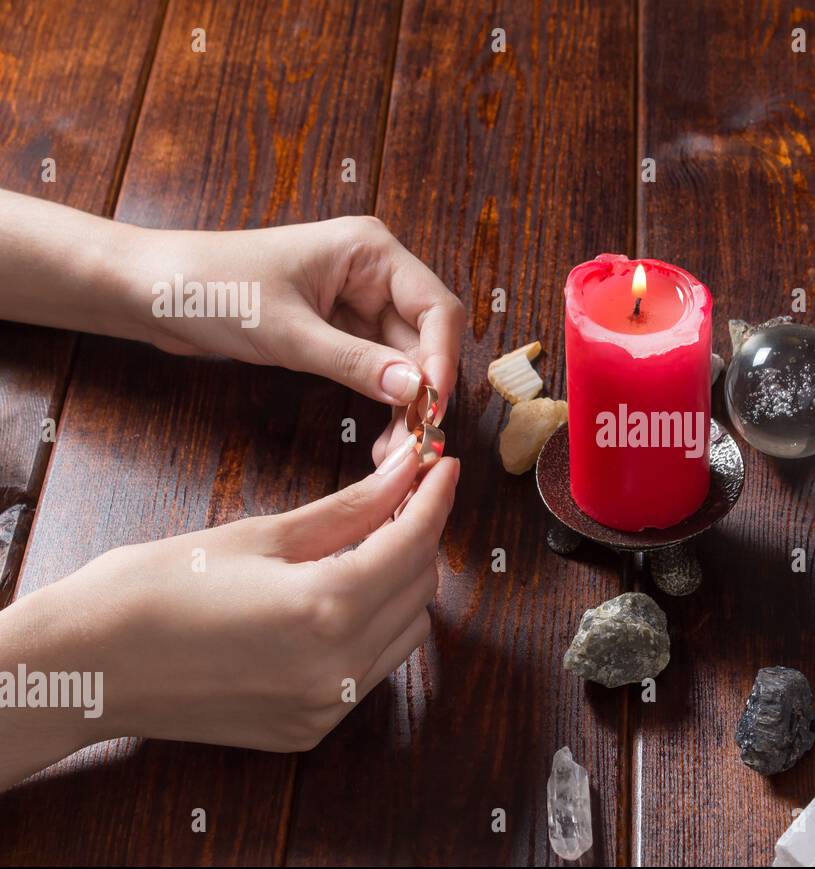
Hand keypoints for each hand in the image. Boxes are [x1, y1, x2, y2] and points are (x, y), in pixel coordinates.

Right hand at [2, 441, 457, 781]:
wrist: (87, 665)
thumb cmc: (156, 588)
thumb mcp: (261, 536)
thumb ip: (349, 510)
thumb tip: (407, 474)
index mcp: (326, 609)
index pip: (413, 543)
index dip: (434, 498)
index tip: (443, 466)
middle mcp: (339, 667)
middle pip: (419, 588)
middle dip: (417, 538)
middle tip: (400, 498)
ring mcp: (327, 707)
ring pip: (406, 633)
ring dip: (399, 586)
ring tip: (364, 547)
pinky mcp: (311, 729)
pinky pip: (372, 670)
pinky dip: (371, 631)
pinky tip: (337, 600)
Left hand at [130, 215, 464, 460]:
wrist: (150, 291)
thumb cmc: (211, 288)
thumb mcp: (287, 332)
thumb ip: (354, 362)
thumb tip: (416, 390)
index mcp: (370, 251)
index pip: (436, 308)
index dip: (443, 360)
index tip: (433, 409)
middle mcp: (373, 274)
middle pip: (426, 339)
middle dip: (425, 392)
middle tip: (417, 443)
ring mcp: (358, 303)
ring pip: (405, 362)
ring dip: (405, 406)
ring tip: (394, 452)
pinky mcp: (339, 330)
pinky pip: (377, 370)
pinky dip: (381, 403)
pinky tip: (379, 438)